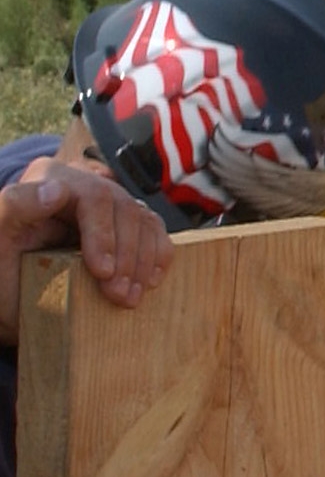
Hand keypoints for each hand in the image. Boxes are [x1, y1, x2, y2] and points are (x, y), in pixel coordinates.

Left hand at [1, 161, 171, 317]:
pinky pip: (153, 232)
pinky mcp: (123, 226)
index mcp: (50, 179)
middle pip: (124, 209)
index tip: (101, 270)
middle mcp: (82, 186)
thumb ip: (14, 207)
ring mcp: (106, 206)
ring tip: (129, 296)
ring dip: (144, 261)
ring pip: (143, 221)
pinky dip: (157, 257)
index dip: (104, 233)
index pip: (93, 196)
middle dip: (127, 254)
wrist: (7, 295)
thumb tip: (56, 191)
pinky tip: (148, 282)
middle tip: (117, 293)